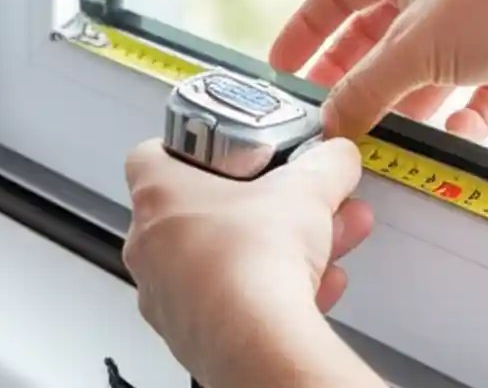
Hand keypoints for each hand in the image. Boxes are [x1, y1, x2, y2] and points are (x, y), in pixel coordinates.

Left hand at [123, 138, 380, 387]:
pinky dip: (270, 292)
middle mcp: (150, 245)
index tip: (230, 149)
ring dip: (274, 249)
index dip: (194, 147)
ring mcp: (166, 293)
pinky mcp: (190, 333)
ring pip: (223, 259)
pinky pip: (232, 301)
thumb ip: (326, 163)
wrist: (256, 341)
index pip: (154, 154)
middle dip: (261, 205)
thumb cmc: (254, 260)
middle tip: (296, 202)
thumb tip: (337, 157)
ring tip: (326, 244)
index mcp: (158, 195)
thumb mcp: (307, 189)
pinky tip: (316, 286)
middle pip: (204, 210)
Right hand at [270, 0, 487, 139]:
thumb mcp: (414, 48)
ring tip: (386, 140)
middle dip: (355, 78)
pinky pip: (478, 87)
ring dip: (408, 103)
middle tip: (332, 116)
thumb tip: (331, 123)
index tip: (285, 69)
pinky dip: (465, 114)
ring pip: (428, 66)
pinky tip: (455, 137)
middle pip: (378, 34)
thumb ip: (365, 90)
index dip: (305, 30)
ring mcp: (479, 14)